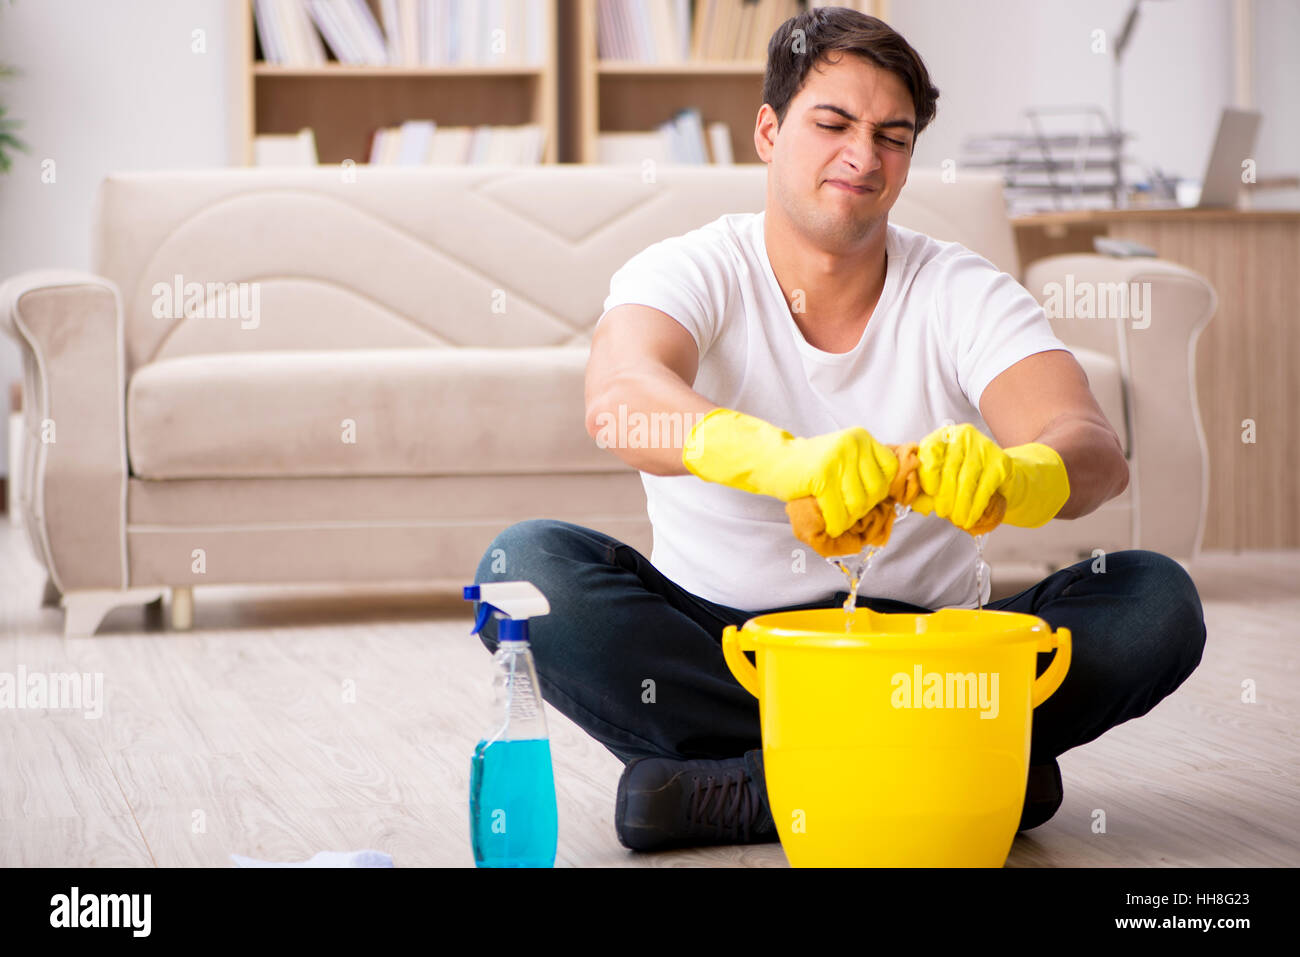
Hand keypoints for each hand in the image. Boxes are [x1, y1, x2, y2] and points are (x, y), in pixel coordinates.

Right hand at [683, 408, 898, 537]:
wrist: (774, 460)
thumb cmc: (810, 464)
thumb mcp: (845, 456)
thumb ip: (866, 468)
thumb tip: (896, 494)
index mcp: (862, 438)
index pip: (890, 469)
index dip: (880, 488)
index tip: (864, 496)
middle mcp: (853, 444)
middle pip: (876, 490)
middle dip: (862, 507)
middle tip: (844, 509)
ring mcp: (838, 459)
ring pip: (858, 504)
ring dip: (847, 518)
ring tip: (835, 516)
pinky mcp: (822, 476)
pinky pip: (838, 512)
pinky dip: (833, 523)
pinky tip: (826, 521)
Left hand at [915, 423, 1069, 530]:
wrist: (1001, 474)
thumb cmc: (963, 477)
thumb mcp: (942, 478)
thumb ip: (926, 488)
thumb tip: (914, 503)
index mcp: (944, 435)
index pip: (931, 450)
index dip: (928, 471)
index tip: (930, 490)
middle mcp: (964, 436)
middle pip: (949, 469)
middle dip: (944, 496)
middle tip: (942, 513)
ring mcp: (984, 447)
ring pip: (967, 480)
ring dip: (960, 505)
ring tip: (957, 520)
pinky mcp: (1001, 462)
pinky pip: (984, 488)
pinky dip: (976, 506)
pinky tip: (971, 517)